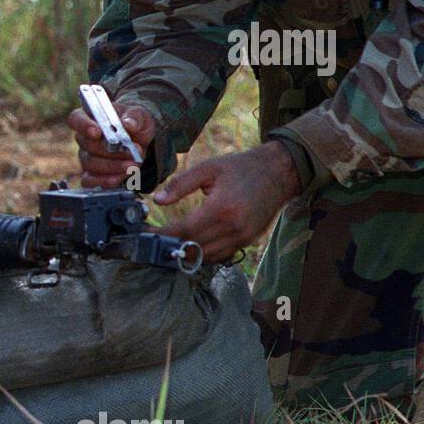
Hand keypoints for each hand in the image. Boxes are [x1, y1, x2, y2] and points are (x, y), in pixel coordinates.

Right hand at [68, 105, 157, 187]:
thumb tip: (129, 124)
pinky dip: (105, 181)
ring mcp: (86, 157)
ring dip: (113, 166)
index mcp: (91, 117)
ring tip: (133, 165)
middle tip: (132, 150)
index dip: (84, 126)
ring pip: (90, 164)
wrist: (140, 139)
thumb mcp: (140, 115)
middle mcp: (84, 137)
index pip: (76, 119)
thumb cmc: (135, 122)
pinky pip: (90, 181)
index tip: (97, 132)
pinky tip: (120, 177)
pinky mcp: (91, 174)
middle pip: (87, 144)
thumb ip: (135, 117)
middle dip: (110, 150)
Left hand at [152, 141, 302, 262]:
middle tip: (151, 241)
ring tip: (167, 244)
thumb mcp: (208, 168)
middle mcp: (233, 227)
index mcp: (221, 208)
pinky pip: (220, 255)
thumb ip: (181, 184)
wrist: (279, 172)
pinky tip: (191, 244)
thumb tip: (158, 200)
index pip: (184, 230)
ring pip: (206, 256)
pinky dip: (203, 253)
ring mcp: (242, 237)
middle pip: (193, 246)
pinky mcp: (248, 241)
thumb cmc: (241, 167)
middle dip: (169, 246)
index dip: (162, 235)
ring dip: (185, 252)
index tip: (145, 234)